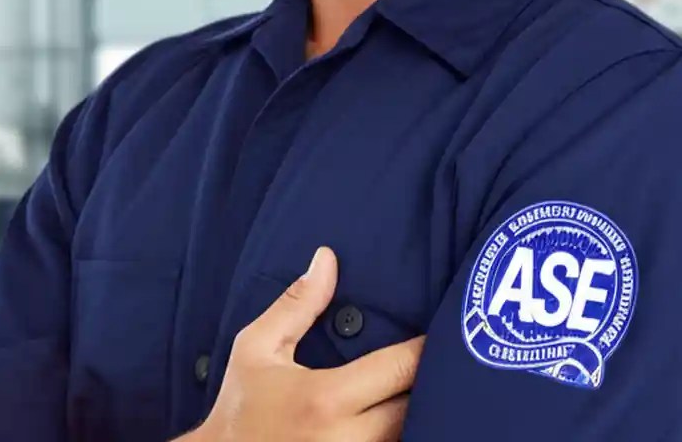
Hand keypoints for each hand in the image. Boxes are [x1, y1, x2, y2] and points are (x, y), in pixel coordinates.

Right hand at [195, 247, 424, 441]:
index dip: (427, 349)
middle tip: (443, 355)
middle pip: (417, 407)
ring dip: (422, 410)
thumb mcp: (256, 349)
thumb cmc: (238, 408)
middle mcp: (347, 439)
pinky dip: (403, 433)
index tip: (442, 331)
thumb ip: (297, 304)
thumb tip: (327, 258)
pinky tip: (402, 412)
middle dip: (430, 380)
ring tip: (429, 383)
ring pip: (410, 434)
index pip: (400, 369)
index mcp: (325, 399)